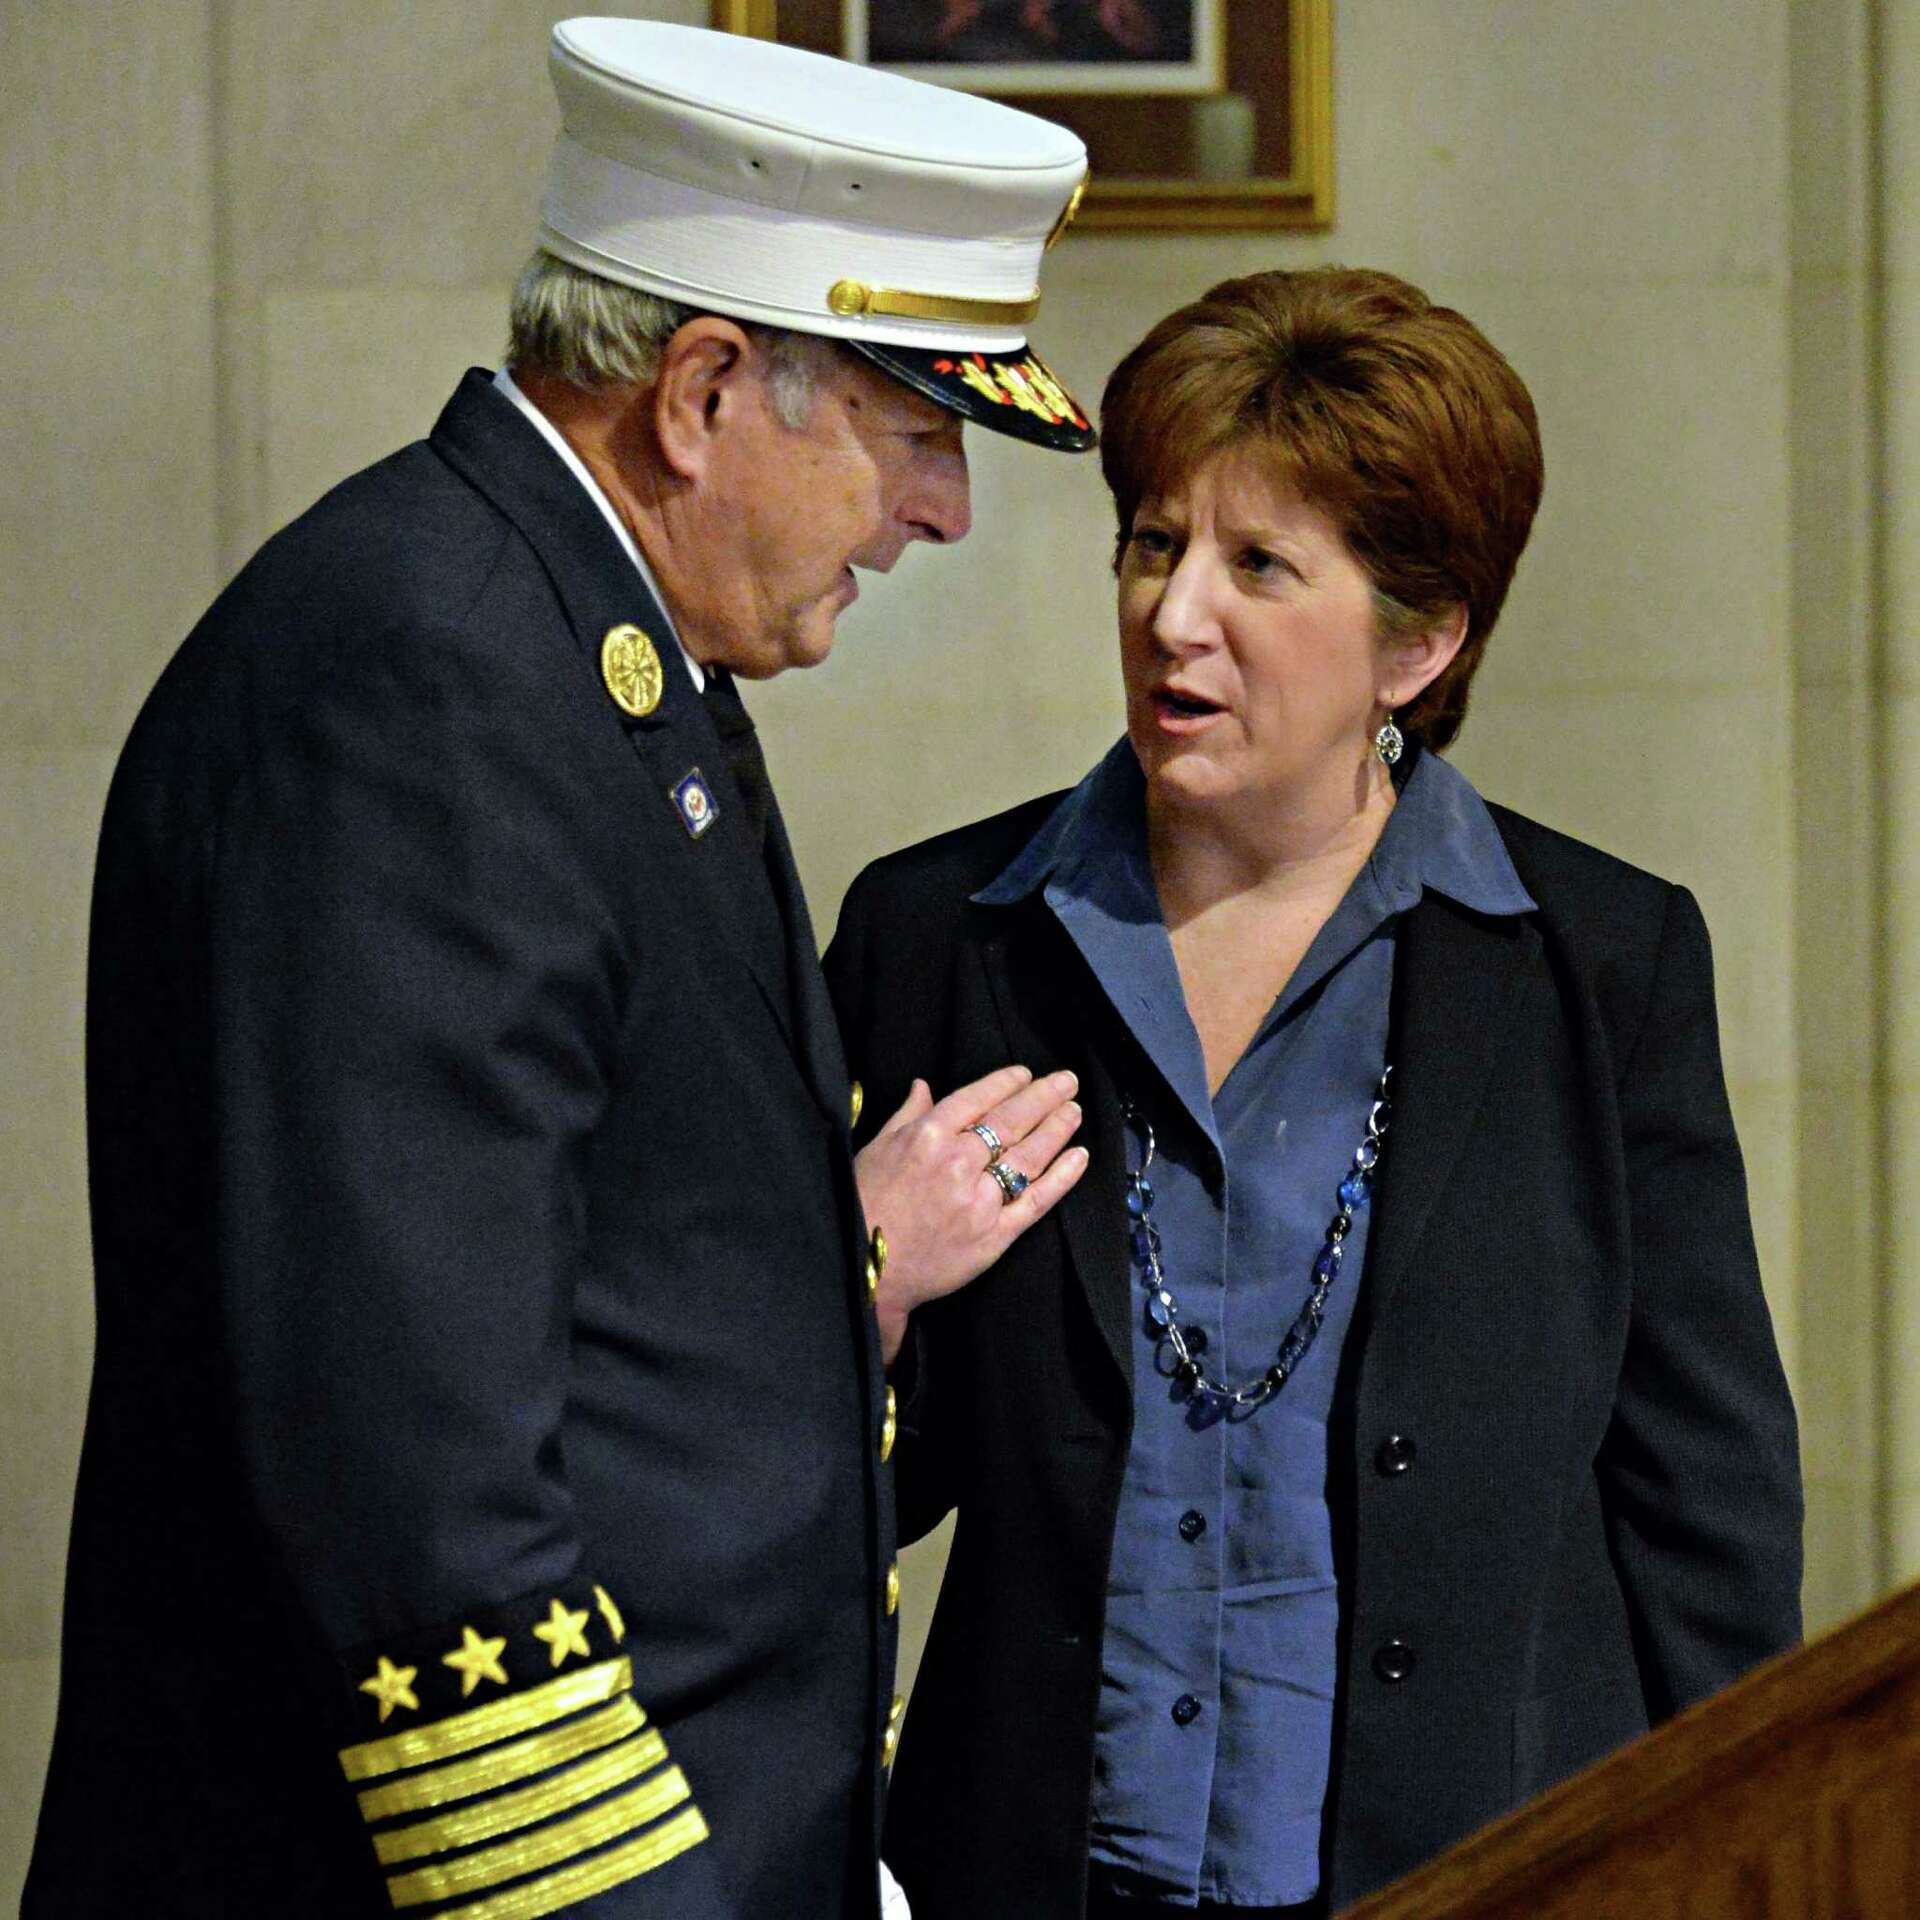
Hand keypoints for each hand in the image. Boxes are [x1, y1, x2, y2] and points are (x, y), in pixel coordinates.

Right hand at [855, 1065, 1087, 1363]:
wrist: (867, 1270)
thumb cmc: (865, 1206)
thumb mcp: (875, 1149)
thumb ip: (907, 1115)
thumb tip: (924, 1085)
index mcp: (928, 1137)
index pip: (977, 1098)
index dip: (1006, 1083)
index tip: (1026, 1073)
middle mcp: (958, 1162)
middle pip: (1011, 1121)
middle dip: (1043, 1096)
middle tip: (1067, 1081)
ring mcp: (980, 1199)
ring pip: (1029, 1156)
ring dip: (1057, 1128)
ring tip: (1075, 1110)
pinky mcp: (995, 1235)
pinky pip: (1037, 1200)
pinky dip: (1062, 1177)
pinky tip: (1079, 1156)